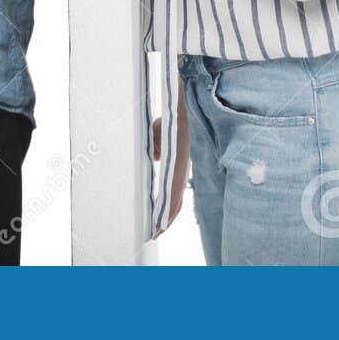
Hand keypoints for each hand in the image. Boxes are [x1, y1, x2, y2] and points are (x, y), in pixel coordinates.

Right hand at [148, 99, 190, 237]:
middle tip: (156, 234)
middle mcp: (182, 168)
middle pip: (176, 200)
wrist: (183, 105)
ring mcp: (182, 169)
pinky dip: (169, 208)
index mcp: (179, 162)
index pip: (175, 190)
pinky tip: (163, 221)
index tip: (160, 221)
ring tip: (157, 232)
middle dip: (166, 218)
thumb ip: (157, 145)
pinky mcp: (179, 166)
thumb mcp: (159, 132)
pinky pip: (174, 192)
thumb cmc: (172, 115)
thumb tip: (155, 157)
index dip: (168, 207)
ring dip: (166, 217)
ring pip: (176, 199)